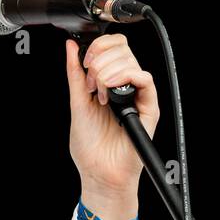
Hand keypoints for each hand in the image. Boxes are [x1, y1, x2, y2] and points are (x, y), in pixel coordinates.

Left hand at [65, 34, 159, 191]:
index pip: (113, 47)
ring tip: (99, 96)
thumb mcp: (77, 103)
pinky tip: (111, 93)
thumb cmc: (90, 147)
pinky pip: (146, 80)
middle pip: (122, 49)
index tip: (85, 61)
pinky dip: (126, 78)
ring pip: (132, 61)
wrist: (99, 172)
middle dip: (100, 60)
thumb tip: (71, 48)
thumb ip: (75, 74)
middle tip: (90, 84)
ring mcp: (137, 96)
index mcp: (108, 83)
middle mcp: (124, 86)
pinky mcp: (148, 109)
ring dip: (108, 73)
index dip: (99, 46)